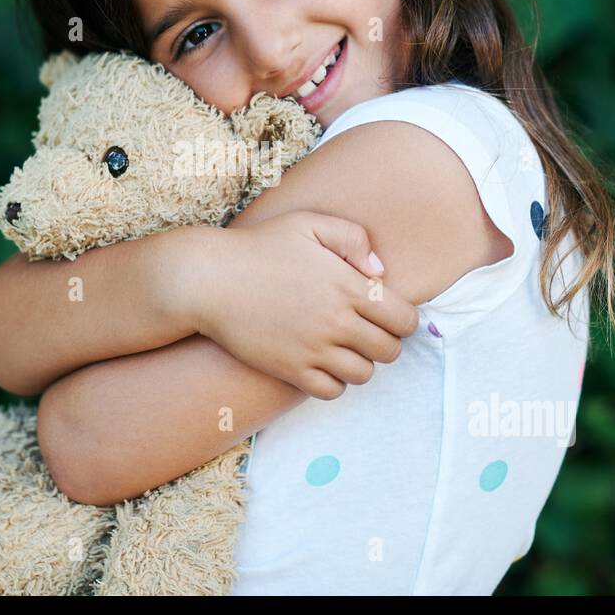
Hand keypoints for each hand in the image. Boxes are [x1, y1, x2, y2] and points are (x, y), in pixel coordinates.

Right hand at [190, 211, 419, 399]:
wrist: (209, 280)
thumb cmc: (259, 247)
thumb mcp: (309, 223)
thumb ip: (354, 238)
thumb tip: (379, 273)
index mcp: (348, 286)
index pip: (405, 319)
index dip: (402, 317)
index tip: (386, 311)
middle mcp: (336, 322)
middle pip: (390, 351)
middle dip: (385, 340)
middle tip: (366, 329)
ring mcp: (313, 350)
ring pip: (364, 374)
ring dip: (361, 361)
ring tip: (345, 346)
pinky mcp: (290, 370)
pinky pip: (331, 391)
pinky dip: (334, 381)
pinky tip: (323, 361)